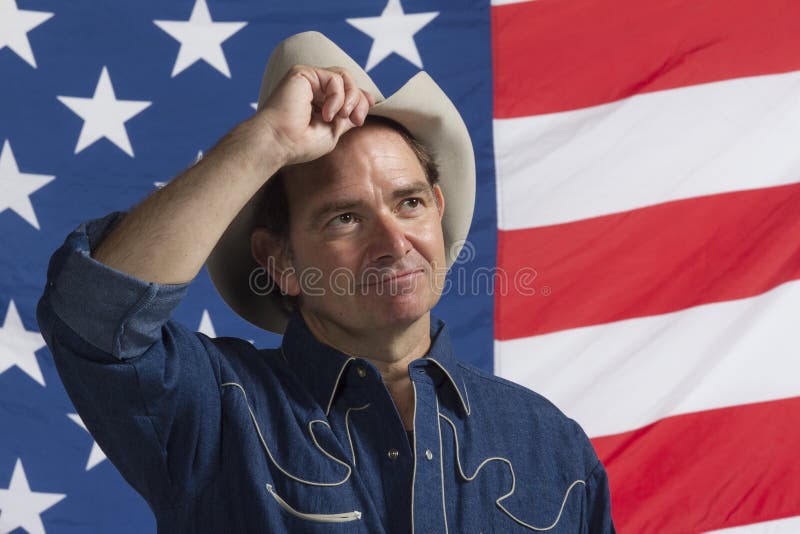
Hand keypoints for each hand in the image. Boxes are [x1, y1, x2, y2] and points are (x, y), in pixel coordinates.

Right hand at [256, 65, 375, 165]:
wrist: (279, 143)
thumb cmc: (301, 143)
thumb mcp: (333, 130)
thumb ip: (348, 115)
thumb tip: (368, 101)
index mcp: (319, 101)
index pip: (347, 91)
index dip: (360, 99)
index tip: (361, 117)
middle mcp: (313, 88)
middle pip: (348, 82)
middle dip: (358, 101)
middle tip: (356, 120)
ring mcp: (308, 79)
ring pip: (344, 77)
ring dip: (350, 98)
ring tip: (341, 116)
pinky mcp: (303, 73)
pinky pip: (334, 78)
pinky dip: (337, 97)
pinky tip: (327, 114)